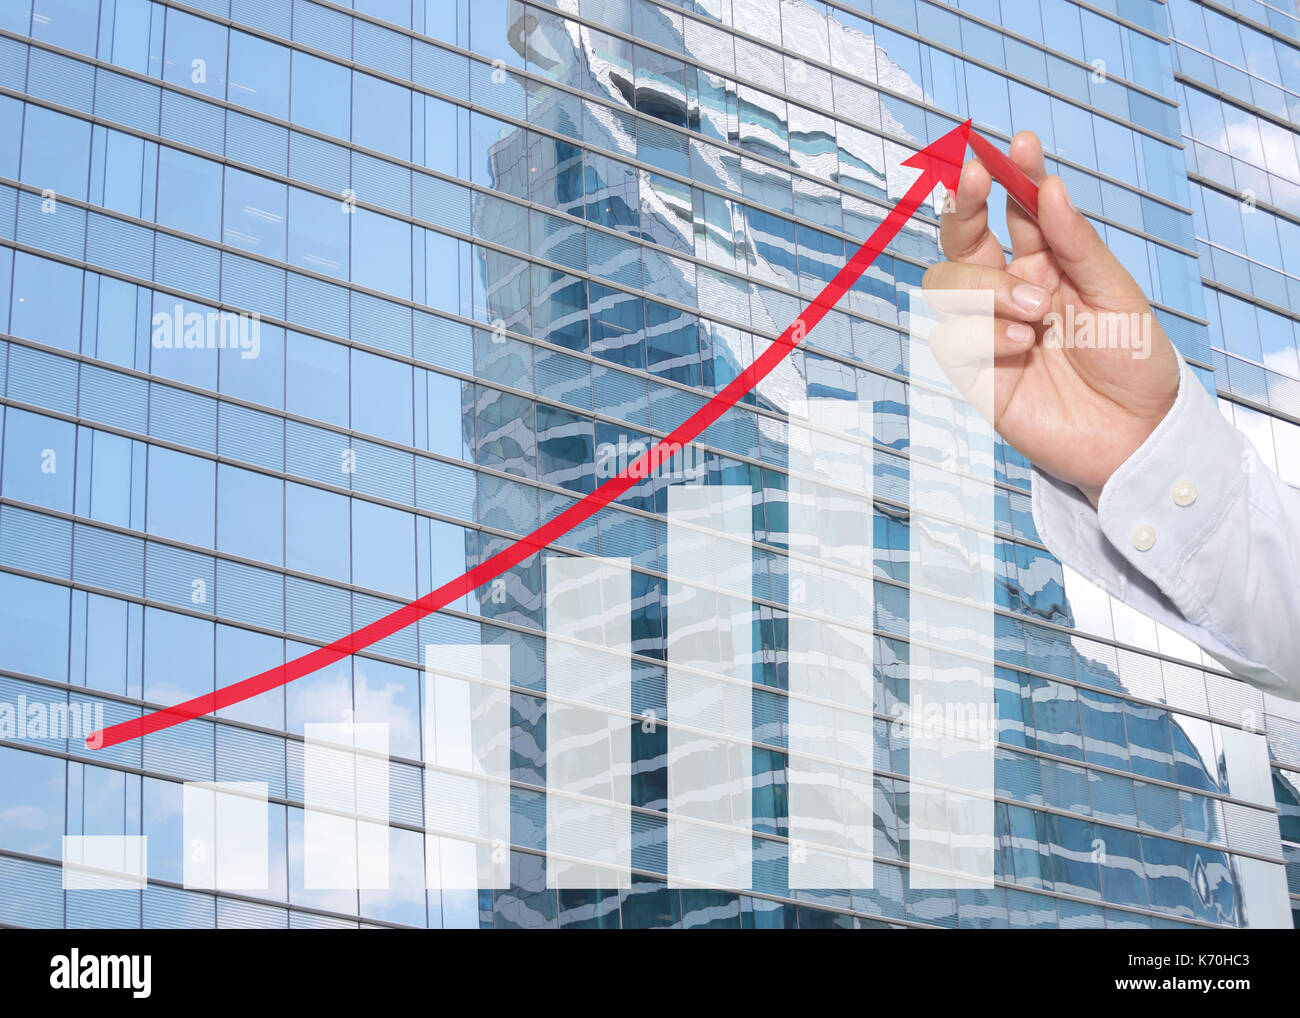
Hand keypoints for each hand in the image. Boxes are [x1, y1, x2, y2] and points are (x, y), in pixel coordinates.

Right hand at [921, 131, 1180, 505]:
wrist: (1134, 437)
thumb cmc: (1133, 365)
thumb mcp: (1118, 296)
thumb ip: (1076, 246)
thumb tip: (1049, 189)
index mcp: (1047, 264)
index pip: (1017, 208)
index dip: (1012, 173)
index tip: (1016, 142)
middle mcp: (1009, 289)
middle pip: (961, 237)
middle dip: (962, 203)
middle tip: (974, 177)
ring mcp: (986, 329)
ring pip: (946, 283)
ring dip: (987, 288)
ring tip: (1035, 313)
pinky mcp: (972, 371)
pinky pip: (952, 337)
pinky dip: (985, 335)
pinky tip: (1021, 347)